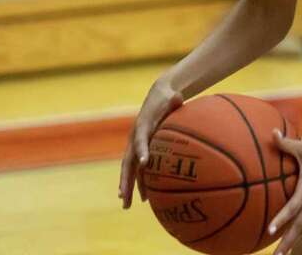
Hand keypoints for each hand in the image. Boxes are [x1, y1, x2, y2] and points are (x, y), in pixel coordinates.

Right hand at [118, 79, 183, 208]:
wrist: (158, 96)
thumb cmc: (167, 98)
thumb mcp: (171, 97)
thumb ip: (174, 100)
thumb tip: (178, 98)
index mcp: (143, 126)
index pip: (140, 139)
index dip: (142, 150)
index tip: (145, 163)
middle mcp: (135, 138)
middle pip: (128, 162)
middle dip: (125, 180)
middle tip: (123, 196)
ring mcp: (136, 146)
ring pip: (130, 170)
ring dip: (128, 187)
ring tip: (126, 205)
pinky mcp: (140, 150)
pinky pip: (137, 169)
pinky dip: (138, 182)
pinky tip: (144, 197)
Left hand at [269, 130, 301, 254]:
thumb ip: (286, 143)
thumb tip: (271, 133)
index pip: (294, 206)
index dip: (282, 218)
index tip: (271, 231)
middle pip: (300, 225)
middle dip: (288, 241)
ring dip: (294, 241)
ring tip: (282, 254)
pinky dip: (300, 233)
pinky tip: (292, 241)